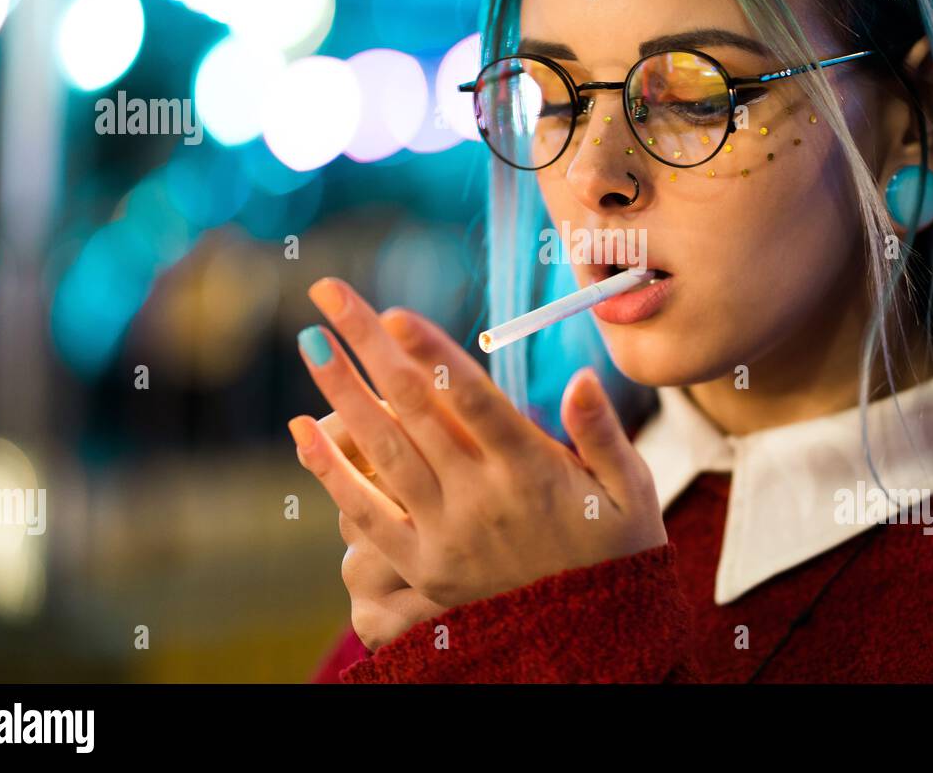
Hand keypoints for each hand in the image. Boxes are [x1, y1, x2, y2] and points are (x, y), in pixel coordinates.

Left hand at [288, 277, 666, 609]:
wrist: (594, 642)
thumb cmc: (617, 549)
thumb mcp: (631, 490)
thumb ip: (603, 432)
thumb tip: (583, 377)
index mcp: (535, 471)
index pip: (475, 401)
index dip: (432, 354)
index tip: (393, 313)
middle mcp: (484, 498)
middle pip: (416, 409)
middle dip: (370, 346)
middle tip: (330, 292)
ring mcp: (448, 534)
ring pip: (383, 452)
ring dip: (342, 391)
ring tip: (310, 341)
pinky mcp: (424, 564)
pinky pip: (366, 513)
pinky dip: (330, 470)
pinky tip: (301, 426)